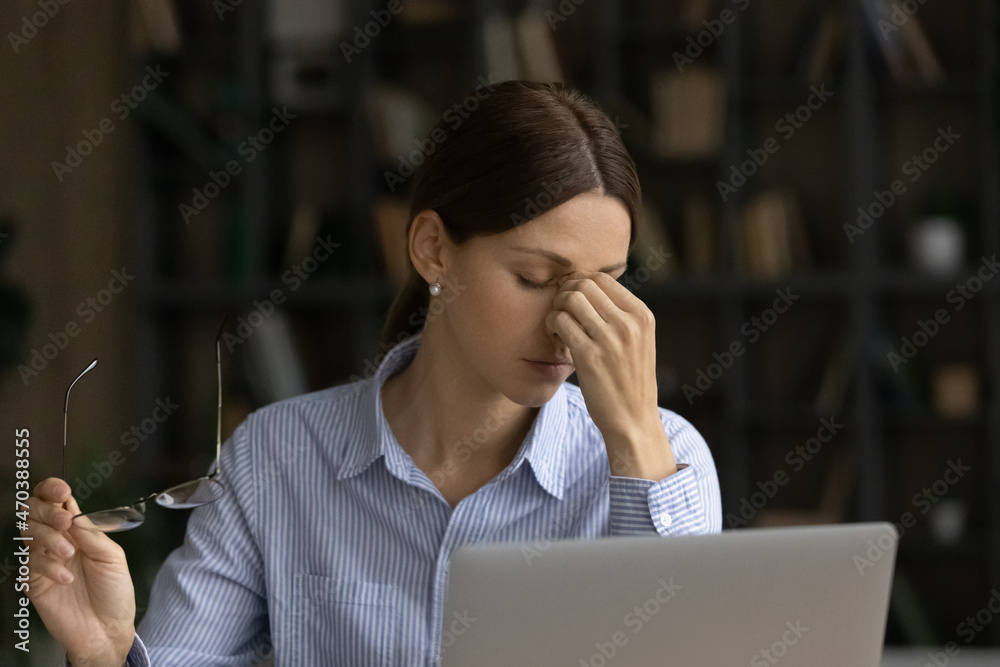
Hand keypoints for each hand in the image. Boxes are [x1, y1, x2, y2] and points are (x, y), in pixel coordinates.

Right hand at [23, 478, 135, 666]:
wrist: (107, 629)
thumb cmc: (115, 592)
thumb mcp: (113, 557)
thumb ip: (91, 534)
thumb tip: (72, 511)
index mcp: (78, 530)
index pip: (56, 501)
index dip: (52, 490)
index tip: (60, 492)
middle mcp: (58, 541)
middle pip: (34, 512)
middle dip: (47, 512)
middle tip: (65, 524)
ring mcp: (43, 560)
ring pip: (29, 535)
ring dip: (48, 540)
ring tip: (69, 555)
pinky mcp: (33, 582)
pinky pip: (29, 565)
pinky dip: (47, 568)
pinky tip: (65, 578)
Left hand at [546, 272, 676, 479]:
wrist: (633, 419)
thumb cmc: (629, 380)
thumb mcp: (638, 341)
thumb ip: (620, 315)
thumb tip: (588, 287)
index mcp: (642, 315)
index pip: (602, 279)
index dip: (579, 281)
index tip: (569, 295)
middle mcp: (629, 323)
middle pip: (584, 285)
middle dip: (565, 292)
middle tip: (559, 309)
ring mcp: (610, 339)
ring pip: (570, 299)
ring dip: (556, 307)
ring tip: (557, 323)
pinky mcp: (590, 356)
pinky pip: (561, 322)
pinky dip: (552, 324)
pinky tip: (554, 336)